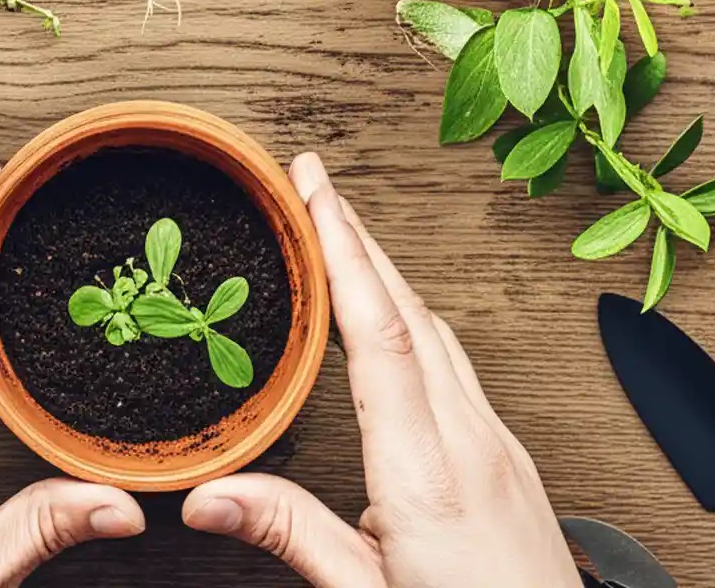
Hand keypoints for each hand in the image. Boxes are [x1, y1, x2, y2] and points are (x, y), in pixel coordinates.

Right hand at [182, 153, 580, 587]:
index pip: (380, 335)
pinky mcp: (506, 459)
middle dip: (359, 235)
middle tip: (315, 180)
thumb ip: (290, 534)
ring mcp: (497, 445)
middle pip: (411, 311)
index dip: (343, 252)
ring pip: (437, 331)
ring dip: (387, 271)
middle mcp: (470, 442)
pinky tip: (393, 322)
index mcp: (427, 472)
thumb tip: (208, 493)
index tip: (313, 190)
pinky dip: (413, 318)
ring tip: (342, 233)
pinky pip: (455, 363)